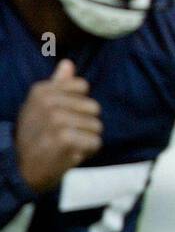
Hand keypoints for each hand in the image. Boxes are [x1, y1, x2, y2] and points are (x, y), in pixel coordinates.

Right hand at [15, 59, 101, 193]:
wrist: (21, 168)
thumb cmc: (35, 135)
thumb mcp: (40, 106)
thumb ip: (57, 85)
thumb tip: (68, 63)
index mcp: (41, 90)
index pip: (83, 86)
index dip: (78, 105)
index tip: (62, 116)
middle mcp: (48, 102)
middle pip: (94, 108)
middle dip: (84, 124)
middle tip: (64, 134)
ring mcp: (56, 120)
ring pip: (97, 126)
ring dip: (86, 140)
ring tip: (66, 145)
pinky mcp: (64, 139)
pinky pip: (95, 142)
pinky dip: (86, 152)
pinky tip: (69, 154)